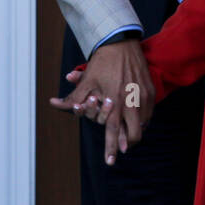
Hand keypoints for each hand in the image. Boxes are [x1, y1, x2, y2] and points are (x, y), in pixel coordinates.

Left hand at [49, 39, 155, 165]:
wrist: (122, 42)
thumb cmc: (102, 61)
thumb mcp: (87, 80)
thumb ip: (73, 98)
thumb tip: (54, 104)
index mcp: (114, 102)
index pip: (113, 132)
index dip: (111, 149)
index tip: (110, 161)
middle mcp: (131, 103)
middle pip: (133, 135)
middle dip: (126, 144)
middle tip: (121, 148)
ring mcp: (143, 98)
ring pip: (143, 125)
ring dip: (134, 130)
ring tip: (127, 131)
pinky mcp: (150, 91)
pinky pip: (149, 112)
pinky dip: (142, 118)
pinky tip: (135, 115)